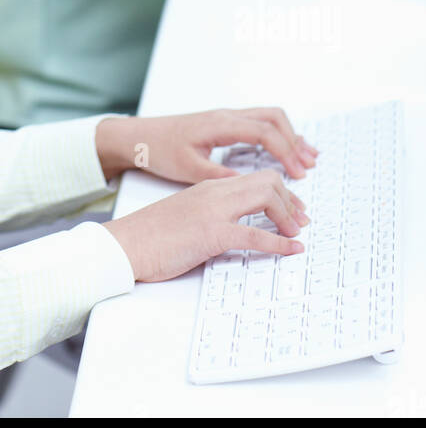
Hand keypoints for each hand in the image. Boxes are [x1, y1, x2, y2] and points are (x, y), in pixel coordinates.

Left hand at [95, 108, 316, 183]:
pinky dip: (276, 135)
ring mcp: (226, 117)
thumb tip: (247, 186)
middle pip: (273, 119)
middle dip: (295, 141)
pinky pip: (258, 123)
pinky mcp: (224, 124)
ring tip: (307, 158)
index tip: (300, 172)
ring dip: (289, 136)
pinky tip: (284, 151)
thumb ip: (219, 177)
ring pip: (268, 118)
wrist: (139, 136)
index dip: (286, 152)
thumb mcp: (188, 168)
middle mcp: (227, 116)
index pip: (264, 132)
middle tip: (309, 165)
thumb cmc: (160, 149)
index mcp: (220, 125)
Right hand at [103, 170, 308, 282]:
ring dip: (288, 215)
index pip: (256, 177)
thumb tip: (237, 228)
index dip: (281, 191)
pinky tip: (291, 250)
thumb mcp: (188, 216)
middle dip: (291, 199)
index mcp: (209, 187)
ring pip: (265, 197)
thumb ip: (212, 215)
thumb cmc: (152, 235)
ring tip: (298, 233)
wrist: (126, 243)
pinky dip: (278, 243)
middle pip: (267, 181)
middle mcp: (214, 193)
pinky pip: (254, 236)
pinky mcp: (210, 233)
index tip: (294, 210)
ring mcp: (213, 210)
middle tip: (301, 221)